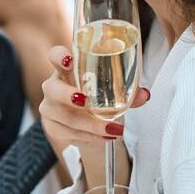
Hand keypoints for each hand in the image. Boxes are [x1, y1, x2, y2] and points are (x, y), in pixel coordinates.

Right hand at [38, 45, 149, 161]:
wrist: (84, 122)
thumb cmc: (95, 97)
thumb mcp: (110, 91)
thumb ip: (128, 91)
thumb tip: (144, 95)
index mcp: (67, 69)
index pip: (55, 56)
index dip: (59, 56)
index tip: (70, 60)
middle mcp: (54, 87)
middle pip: (51, 88)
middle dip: (67, 95)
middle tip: (85, 101)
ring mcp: (50, 108)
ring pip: (65, 117)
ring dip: (90, 124)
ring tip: (113, 129)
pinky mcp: (52, 126)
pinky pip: (69, 133)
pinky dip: (89, 137)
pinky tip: (104, 137)